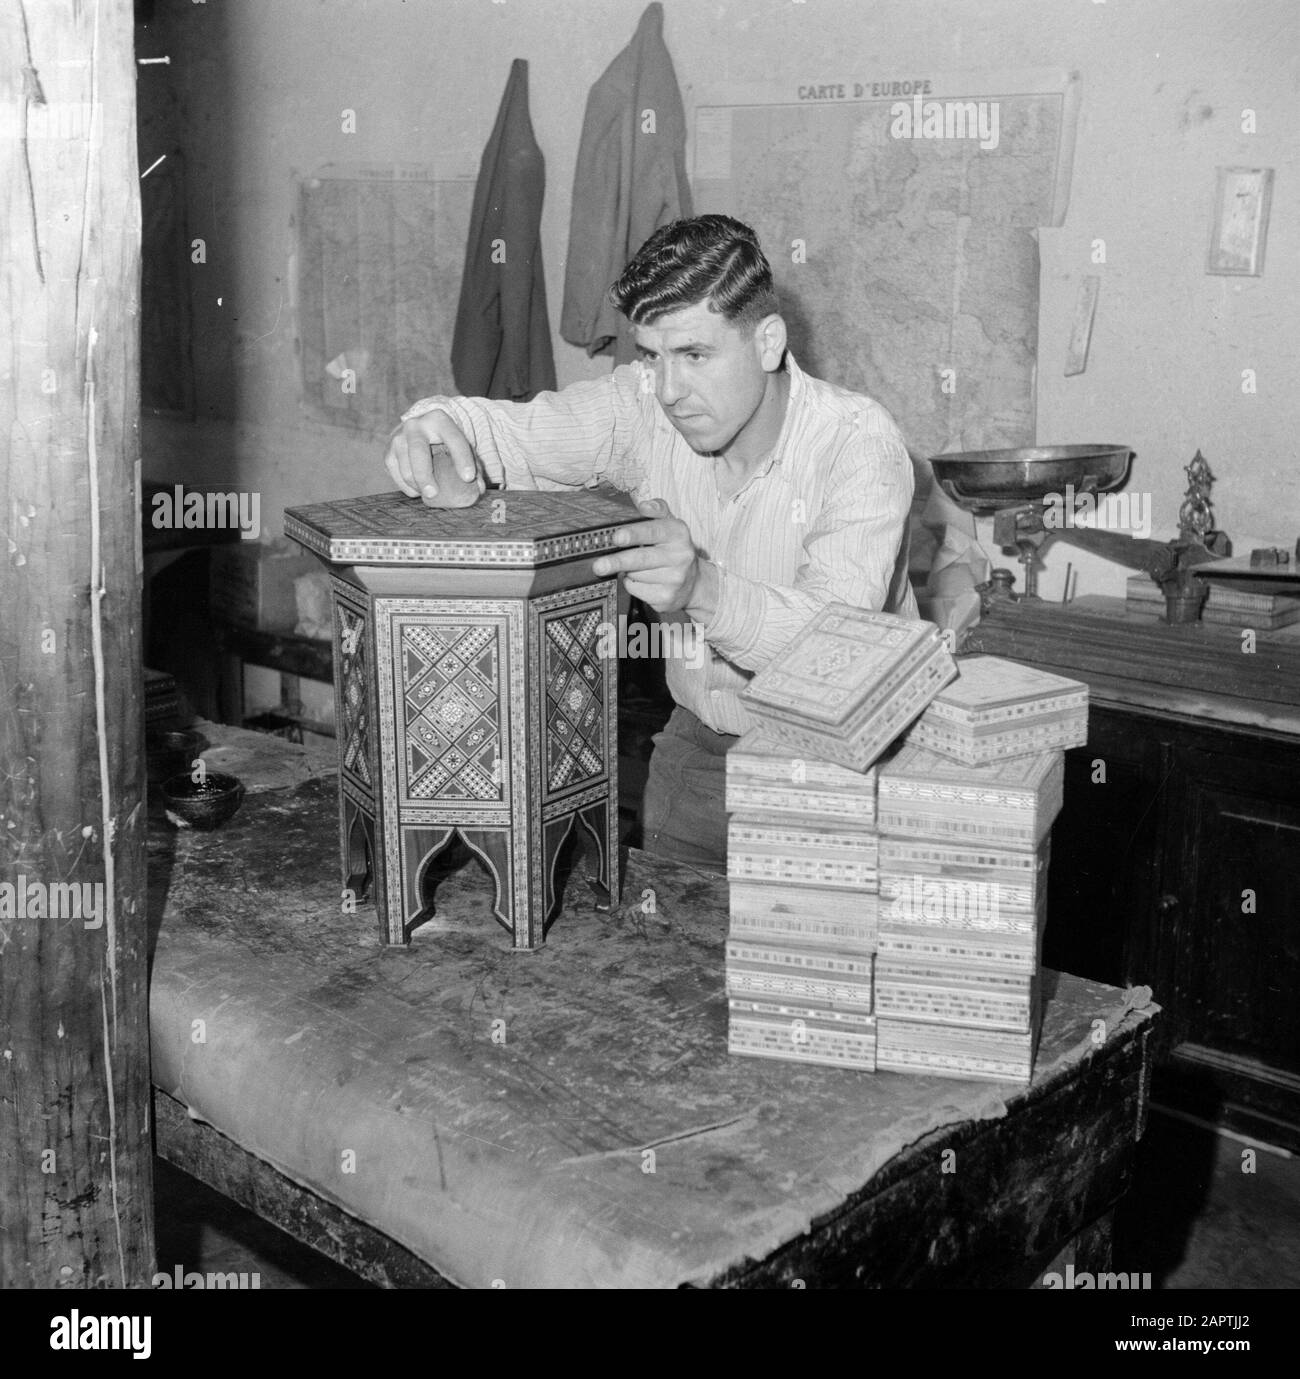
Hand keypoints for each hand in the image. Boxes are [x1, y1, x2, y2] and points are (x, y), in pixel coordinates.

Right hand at [384, 409, 486, 507]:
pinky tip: (419, 489)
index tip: (468, 478)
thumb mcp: (461, 446)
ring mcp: (398, 439)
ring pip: (406, 469)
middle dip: (425, 475)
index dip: (462, 458)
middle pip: (418, 453)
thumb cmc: (445, 440)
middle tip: (433, 494)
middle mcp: (415, 426)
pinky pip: (397, 478)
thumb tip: (479, 489)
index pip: (453, 439)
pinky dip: (409, 488)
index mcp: (439, 419)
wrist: (421, 428)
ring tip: (431, 493)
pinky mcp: (387, 453)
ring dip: (419, 486)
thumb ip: (474, 465)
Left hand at [592, 499, 707, 614]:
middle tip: (599, 566)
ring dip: (626, 571)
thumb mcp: (670, 526)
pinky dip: (631, 584)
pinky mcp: (666, 598)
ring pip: (635, 575)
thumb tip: (644, 505)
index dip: (634, 534)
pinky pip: (636, 590)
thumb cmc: (673, 550)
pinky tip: (642, 580)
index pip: (654, 531)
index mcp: (678, 534)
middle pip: (642, 558)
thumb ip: (658, 510)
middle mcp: (680, 556)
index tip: (616, 537)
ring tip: (635, 566)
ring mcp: (675, 579)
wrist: (694, 584)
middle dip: (618, 561)